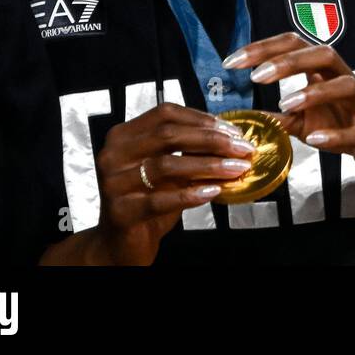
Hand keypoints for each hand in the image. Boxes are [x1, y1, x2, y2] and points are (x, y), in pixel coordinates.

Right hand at [90, 103, 258, 264]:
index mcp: (124, 136)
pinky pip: (159, 199)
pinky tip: (212, 191)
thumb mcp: (168, 169)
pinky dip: (190, 194)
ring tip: (236, 168)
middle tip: (241, 148)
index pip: (165, 114)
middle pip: (167, 135)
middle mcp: (113, 155)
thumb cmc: (148, 199)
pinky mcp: (120, 211)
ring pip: (166, 165)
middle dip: (211, 140)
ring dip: (208, 165)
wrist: (122, 241)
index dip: (201, 119)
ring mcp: (113, 183)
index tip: (231, 130)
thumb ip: (189, 150)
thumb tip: (231, 138)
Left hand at [226, 37, 354, 181]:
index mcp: (324, 73)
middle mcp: (344, 80)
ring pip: (345, 84)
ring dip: (314, 92)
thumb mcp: (306, 122)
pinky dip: (336, 135)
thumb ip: (279, 118)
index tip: (233, 62)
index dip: (263, 49)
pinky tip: (315, 139)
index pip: (295, 45)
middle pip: (322, 54)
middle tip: (256, 76)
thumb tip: (244, 118)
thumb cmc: (347, 125)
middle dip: (288, 61)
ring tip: (285, 104)